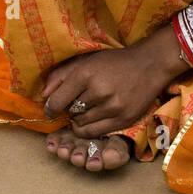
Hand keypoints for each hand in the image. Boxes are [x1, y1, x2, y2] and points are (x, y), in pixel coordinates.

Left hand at [40, 39, 178, 136]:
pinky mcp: (123, 118)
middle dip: (70, 109)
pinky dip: (87, 129)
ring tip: (88, 108)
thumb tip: (42, 95)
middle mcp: (98, 91)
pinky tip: (91, 119)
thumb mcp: (85, 61)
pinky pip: (95, 132)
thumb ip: (60, 76)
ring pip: (81, 123)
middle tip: (78, 102)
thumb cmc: (114, 62)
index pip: (57, 101)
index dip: (51, 108)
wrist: (150, 64)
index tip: (51, 109)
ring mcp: (112, 107)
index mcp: (86, 74)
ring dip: (80, 118)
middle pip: (70, 112)